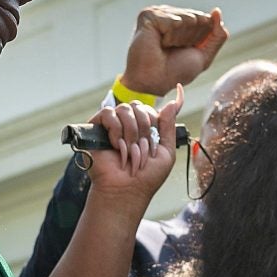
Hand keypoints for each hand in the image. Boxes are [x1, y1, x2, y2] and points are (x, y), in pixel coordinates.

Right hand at [84, 88, 182, 214]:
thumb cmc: (146, 177)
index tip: (180, 87)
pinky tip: (116, 145)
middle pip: (140, 107)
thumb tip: (172, 102)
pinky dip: (115, 130)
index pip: (152, 110)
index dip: (166, 102)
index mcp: (144, 131)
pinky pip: (108, 113)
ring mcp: (112, 126)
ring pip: (125, 109)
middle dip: (145, 128)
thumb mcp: (166, 152)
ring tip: (129, 151)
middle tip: (143, 149)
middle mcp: (128, 126)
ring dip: (131, 133)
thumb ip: (168, 127)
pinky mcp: (96, 128)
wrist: (126, 190)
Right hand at [122, 6, 228, 97]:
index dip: (201, 39)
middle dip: (192, 38)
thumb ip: (217, 35)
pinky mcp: (149, 15)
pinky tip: (159, 43)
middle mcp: (171, 15)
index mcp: (183, 23)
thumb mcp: (204, 55)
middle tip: (175, 49)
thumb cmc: (175, 72)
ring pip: (188, 18)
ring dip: (181, 39)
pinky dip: (171, 37)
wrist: (154, 81)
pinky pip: (175, 21)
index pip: (206, 20)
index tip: (186, 50)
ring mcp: (159, 13)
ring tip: (166, 47)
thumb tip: (217, 11)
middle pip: (199, 18)